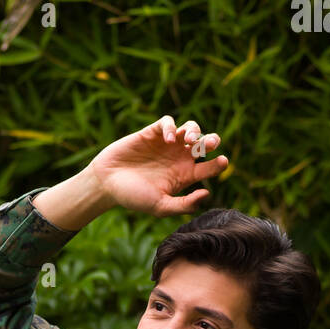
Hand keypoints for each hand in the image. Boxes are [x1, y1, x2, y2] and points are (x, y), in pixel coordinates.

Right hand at [86, 116, 227, 217]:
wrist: (107, 184)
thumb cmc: (133, 197)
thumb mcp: (160, 206)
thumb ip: (183, 204)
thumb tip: (207, 193)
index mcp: (184, 176)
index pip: (209, 168)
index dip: (219, 164)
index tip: (222, 161)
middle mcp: (178, 158)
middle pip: (203, 144)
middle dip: (211, 141)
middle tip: (211, 143)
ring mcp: (166, 144)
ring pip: (190, 129)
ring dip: (195, 130)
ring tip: (189, 140)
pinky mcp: (152, 133)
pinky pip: (168, 122)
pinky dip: (171, 127)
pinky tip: (168, 139)